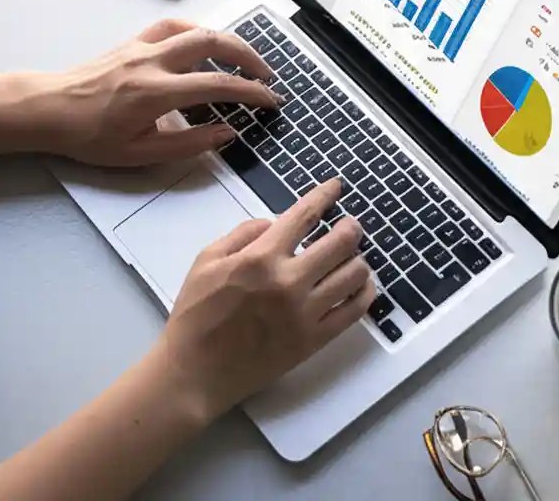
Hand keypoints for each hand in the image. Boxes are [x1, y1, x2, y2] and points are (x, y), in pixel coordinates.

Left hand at [35, 18, 282, 165]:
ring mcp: (142, 47)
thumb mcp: (139, 153)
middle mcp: (152, 62)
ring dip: (227, 40)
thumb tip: (226, 133)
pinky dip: (196, 30)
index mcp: (156, 92)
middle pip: (213, 42)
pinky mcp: (133, 42)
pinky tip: (205, 42)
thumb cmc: (88, 136)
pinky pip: (173, 26)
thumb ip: (188, 144)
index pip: (217, 84)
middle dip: (248, 55)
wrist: (47, 109)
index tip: (270, 99)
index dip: (251, 91)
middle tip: (267, 74)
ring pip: (196, 28)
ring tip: (244, 58)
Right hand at [156, 178, 376, 421]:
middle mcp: (289, 281)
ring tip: (352, 258)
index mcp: (261, 257)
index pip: (304, 215)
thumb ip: (241, 234)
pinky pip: (354, 312)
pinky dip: (364, 293)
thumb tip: (274, 224)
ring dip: (358, 259)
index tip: (336, 185)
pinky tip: (361, 286)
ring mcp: (305, 312)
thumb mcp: (205, 261)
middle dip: (351, 227)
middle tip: (351, 225)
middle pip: (341, 242)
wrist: (194, 373)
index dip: (325, 195)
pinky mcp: (314, 340)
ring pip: (354, 275)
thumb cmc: (194, 315)